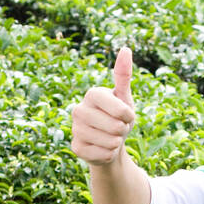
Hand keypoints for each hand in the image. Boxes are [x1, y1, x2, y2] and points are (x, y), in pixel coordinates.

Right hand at [69, 46, 136, 166]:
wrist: (109, 141)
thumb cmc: (118, 116)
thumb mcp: (124, 96)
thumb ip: (124, 75)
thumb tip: (126, 49)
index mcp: (92, 94)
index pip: (120, 109)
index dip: (128, 116)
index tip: (125, 115)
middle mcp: (79, 110)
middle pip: (115, 127)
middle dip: (123, 131)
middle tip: (117, 128)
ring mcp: (75, 129)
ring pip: (110, 142)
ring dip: (116, 143)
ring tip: (111, 138)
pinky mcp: (75, 148)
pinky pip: (102, 155)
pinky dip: (109, 154)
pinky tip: (103, 148)